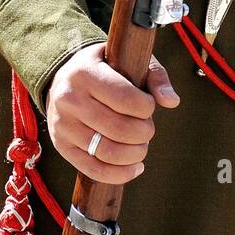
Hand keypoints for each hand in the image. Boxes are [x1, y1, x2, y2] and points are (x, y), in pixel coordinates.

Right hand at [45, 43, 178, 183]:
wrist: (63, 81)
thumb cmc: (106, 69)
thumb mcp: (128, 60)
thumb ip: (155, 76)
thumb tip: (172, 101)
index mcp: (85, 72)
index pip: (127, 100)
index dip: (147, 108)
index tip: (148, 106)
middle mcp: (69, 99)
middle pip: (120, 129)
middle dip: (144, 133)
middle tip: (147, 128)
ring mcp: (62, 125)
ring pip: (108, 152)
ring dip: (136, 154)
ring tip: (141, 146)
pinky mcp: (61, 146)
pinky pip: (94, 170)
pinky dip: (121, 174)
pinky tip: (136, 168)